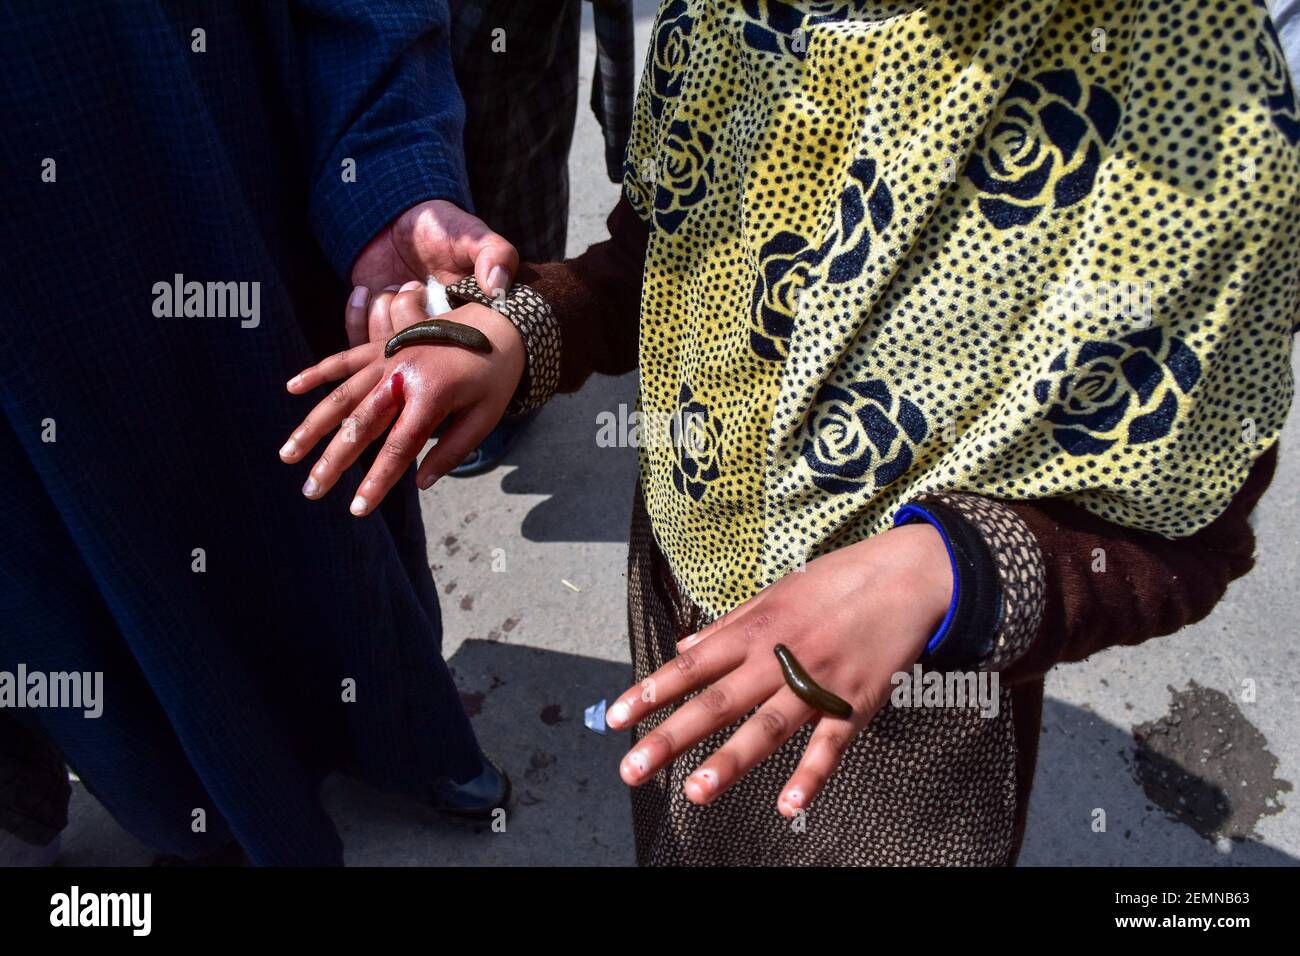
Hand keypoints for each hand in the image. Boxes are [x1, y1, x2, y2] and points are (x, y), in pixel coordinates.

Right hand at [279, 282, 524, 512]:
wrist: (500, 323)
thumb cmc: (494, 375)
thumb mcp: (486, 417)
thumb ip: (452, 451)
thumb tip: (420, 483)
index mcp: (430, 395)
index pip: (397, 449)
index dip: (376, 481)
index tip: (357, 509)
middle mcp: (401, 375)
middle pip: (359, 426)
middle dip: (332, 461)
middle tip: (310, 490)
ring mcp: (387, 358)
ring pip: (341, 396)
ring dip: (312, 426)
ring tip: (287, 454)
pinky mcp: (382, 346)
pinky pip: (343, 359)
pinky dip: (317, 372)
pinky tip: (291, 388)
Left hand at [344, 200, 517, 346]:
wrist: (397, 218)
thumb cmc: (443, 228)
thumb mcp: (474, 235)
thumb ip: (496, 254)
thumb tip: (497, 289)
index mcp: (465, 328)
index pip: (459, 360)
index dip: (443, 344)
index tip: (437, 305)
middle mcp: (434, 341)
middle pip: (418, 370)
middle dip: (405, 333)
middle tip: (412, 287)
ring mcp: (403, 339)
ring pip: (386, 358)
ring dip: (381, 317)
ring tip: (392, 287)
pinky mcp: (374, 332)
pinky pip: (358, 344)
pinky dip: (357, 315)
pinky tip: (364, 290)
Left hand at [604, 524, 952, 815]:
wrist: (909, 576)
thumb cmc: (838, 581)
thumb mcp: (776, 591)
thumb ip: (729, 624)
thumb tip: (684, 647)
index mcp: (756, 628)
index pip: (693, 665)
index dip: (652, 691)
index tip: (615, 717)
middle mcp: (780, 656)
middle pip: (718, 702)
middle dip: (671, 736)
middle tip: (632, 769)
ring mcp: (819, 682)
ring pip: (768, 727)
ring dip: (732, 761)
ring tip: (697, 792)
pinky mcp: (857, 702)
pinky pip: (830, 744)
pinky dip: (811, 775)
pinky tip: (788, 804)